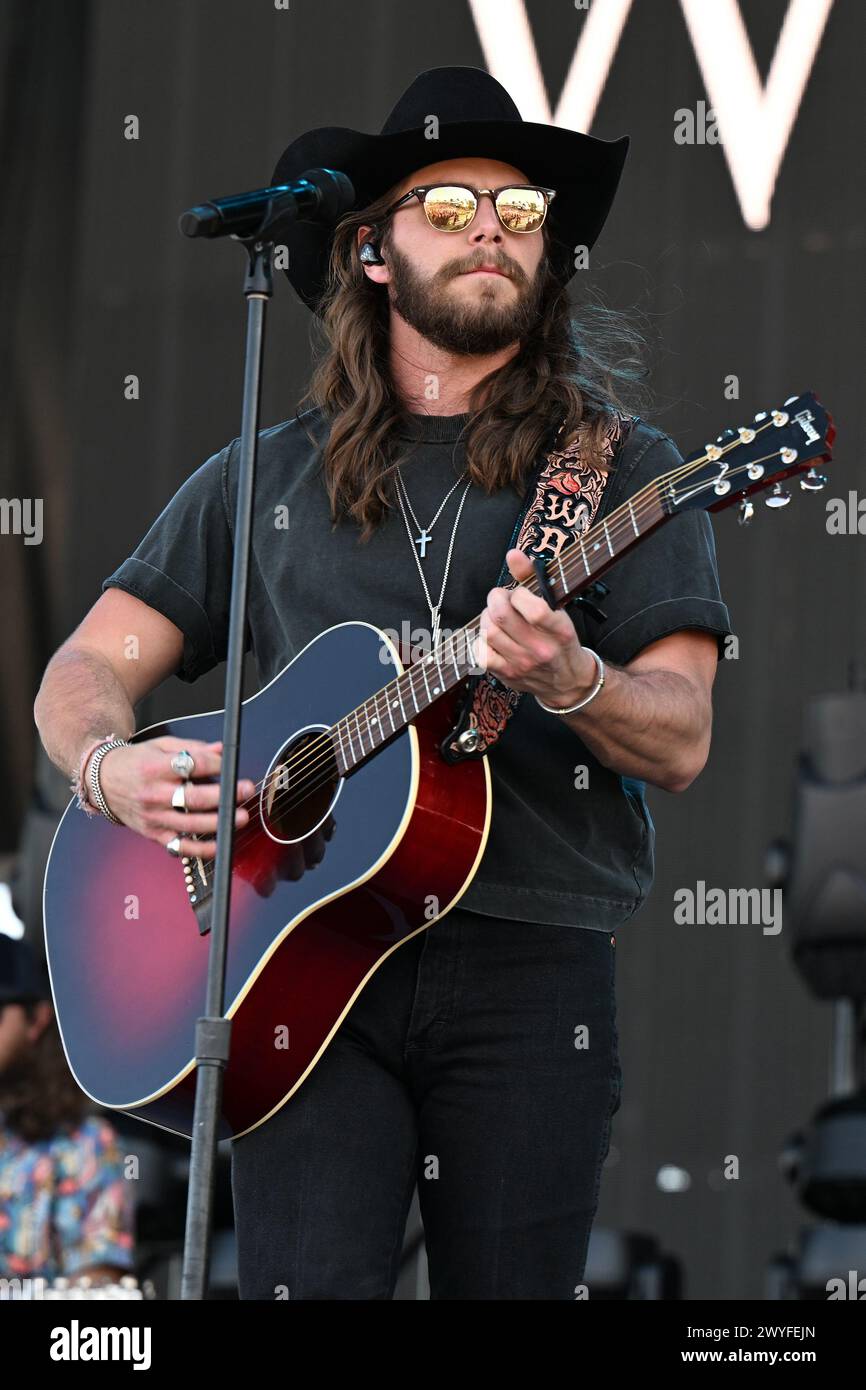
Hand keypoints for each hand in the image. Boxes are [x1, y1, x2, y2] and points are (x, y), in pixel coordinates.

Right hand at [92, 736, 255, 859]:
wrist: (102, 782)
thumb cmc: (136, 762)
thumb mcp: (160, 746)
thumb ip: (192, 748)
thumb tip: (222, 750)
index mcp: (154, 768)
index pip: (190, 766)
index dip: (215, 764)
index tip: (230, 764)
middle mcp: (153, 794)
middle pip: (193, 797)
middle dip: (224, 795)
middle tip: (245, 790)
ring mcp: (153, 817)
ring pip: (190, 824)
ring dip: (219, 823)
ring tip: (240, 818)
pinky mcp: (153, 834)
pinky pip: (180, 846)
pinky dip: (201, 849)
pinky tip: (219, 844)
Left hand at [477, 549, 595, 707]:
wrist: (568, 682)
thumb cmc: (561, 640)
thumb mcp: (558, 608)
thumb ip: (533, 579)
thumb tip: (513, 554)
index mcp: (559, 631)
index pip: (534, 610)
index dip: (519, 594)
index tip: (520, 594)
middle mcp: (541, 649)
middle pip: (501, 617)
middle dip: (496, 599)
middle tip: (501, 599)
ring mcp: (522, 664)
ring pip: (489, 632)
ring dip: (487, 618)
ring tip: (497, 616)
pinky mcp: (507, 674)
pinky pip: (481, 653)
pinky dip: (481, 640)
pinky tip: (492, 636)